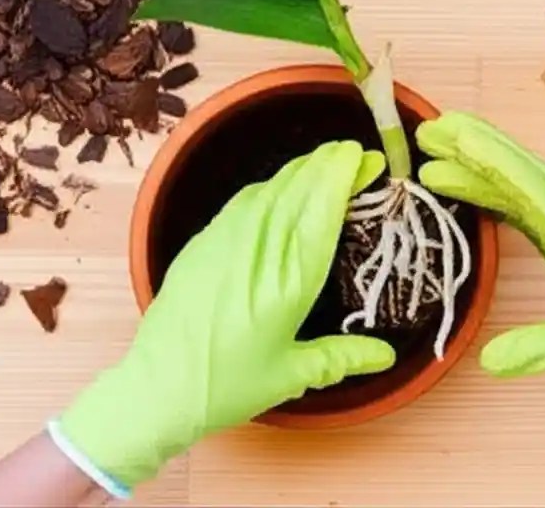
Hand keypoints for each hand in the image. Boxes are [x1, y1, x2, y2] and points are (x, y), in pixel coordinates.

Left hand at [49, 141, 395, 496]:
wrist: (159, 388)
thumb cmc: (228, 384)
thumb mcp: (292, 374)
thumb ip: (342, 357)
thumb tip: (384, 355)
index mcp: (290, 279)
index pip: (323, 206)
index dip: (344, 173)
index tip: (364, 158)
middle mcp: (258, 248)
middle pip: (298, 187)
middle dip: (328, 163)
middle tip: (352, 156)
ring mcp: (225, 240)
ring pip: (269, 187)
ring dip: (300, 170)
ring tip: (323, 166)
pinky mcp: (202, 243)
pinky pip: (243, 201)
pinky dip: (270, 186)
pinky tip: (280, 190)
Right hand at [415, 111, 544, 451]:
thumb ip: (543, 349)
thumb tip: (487, 360)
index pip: (535, 186)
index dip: (495, 159)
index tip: (457, 136)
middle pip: (525, 172)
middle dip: (479, 146)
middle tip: (431, 128)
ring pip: (523, 185)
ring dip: (480, 165)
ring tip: (435, 150)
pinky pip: (526, 207)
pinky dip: (494, 193)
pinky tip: (466, 186)